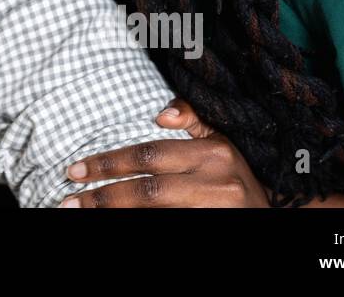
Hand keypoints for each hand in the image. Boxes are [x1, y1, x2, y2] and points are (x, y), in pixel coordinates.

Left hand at [59, 99, 269, 207]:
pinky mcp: (213, 229)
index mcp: (214, 154)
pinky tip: (111, 223)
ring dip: (115, 214)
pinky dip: (139, 224)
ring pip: (155, 214)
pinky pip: (167, 226)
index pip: (150, 155)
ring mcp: (216, 212)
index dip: (109, 163)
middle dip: (104, 196)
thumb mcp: (221, 143)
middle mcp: (217, 184)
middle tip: (70, 200)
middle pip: (148, 191)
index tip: (75, 170)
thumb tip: (160, 115)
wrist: (273, 218)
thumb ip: (193, 121)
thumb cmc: (235, 177)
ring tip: (83, 212)